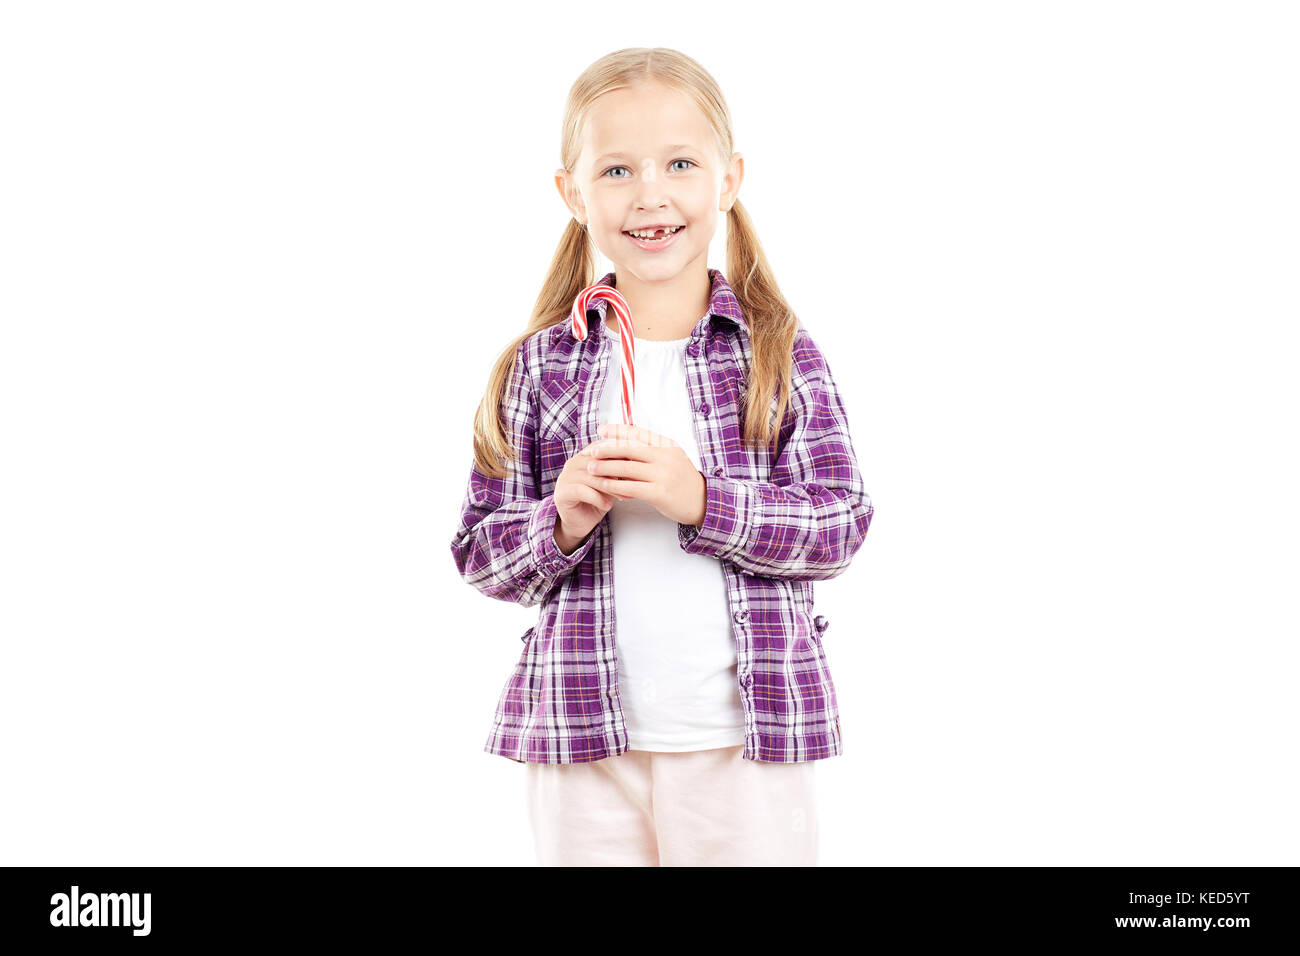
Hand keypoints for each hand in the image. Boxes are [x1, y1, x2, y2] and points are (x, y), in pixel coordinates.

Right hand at [552, 434, 648, 550]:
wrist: (579, 522)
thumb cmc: (597, 499)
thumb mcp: (611, 483)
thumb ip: (620, 472)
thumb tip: (642, 464)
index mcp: (586, 455)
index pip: (606, 449)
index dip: (624, 456)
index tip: (641, 465)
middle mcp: (575, 462)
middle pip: (600, 461)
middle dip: (620, 472)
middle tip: (637, 482)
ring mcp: (567, 476)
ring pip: (593, 476)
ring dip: (611, 487)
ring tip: (624, 496)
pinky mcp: (563, 492)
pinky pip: (582, 491)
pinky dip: (597, 498)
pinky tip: (607, 506)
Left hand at [586, 423, 706, 527]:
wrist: (703, 502)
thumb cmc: (683, 481)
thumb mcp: (671, 459)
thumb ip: (651, 453)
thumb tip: (623, 447)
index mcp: (668, 445)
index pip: (638, 433)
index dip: (617, 430)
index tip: (601, 429)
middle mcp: (666, 457)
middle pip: (629, 448)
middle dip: (607, 449)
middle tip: (591, 451)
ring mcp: (664, 475)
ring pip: (627, 468)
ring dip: (606, 467)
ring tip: (591, 468)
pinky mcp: (660, 493)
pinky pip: (632, 487)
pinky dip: (615, 486)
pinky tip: (604, 485)